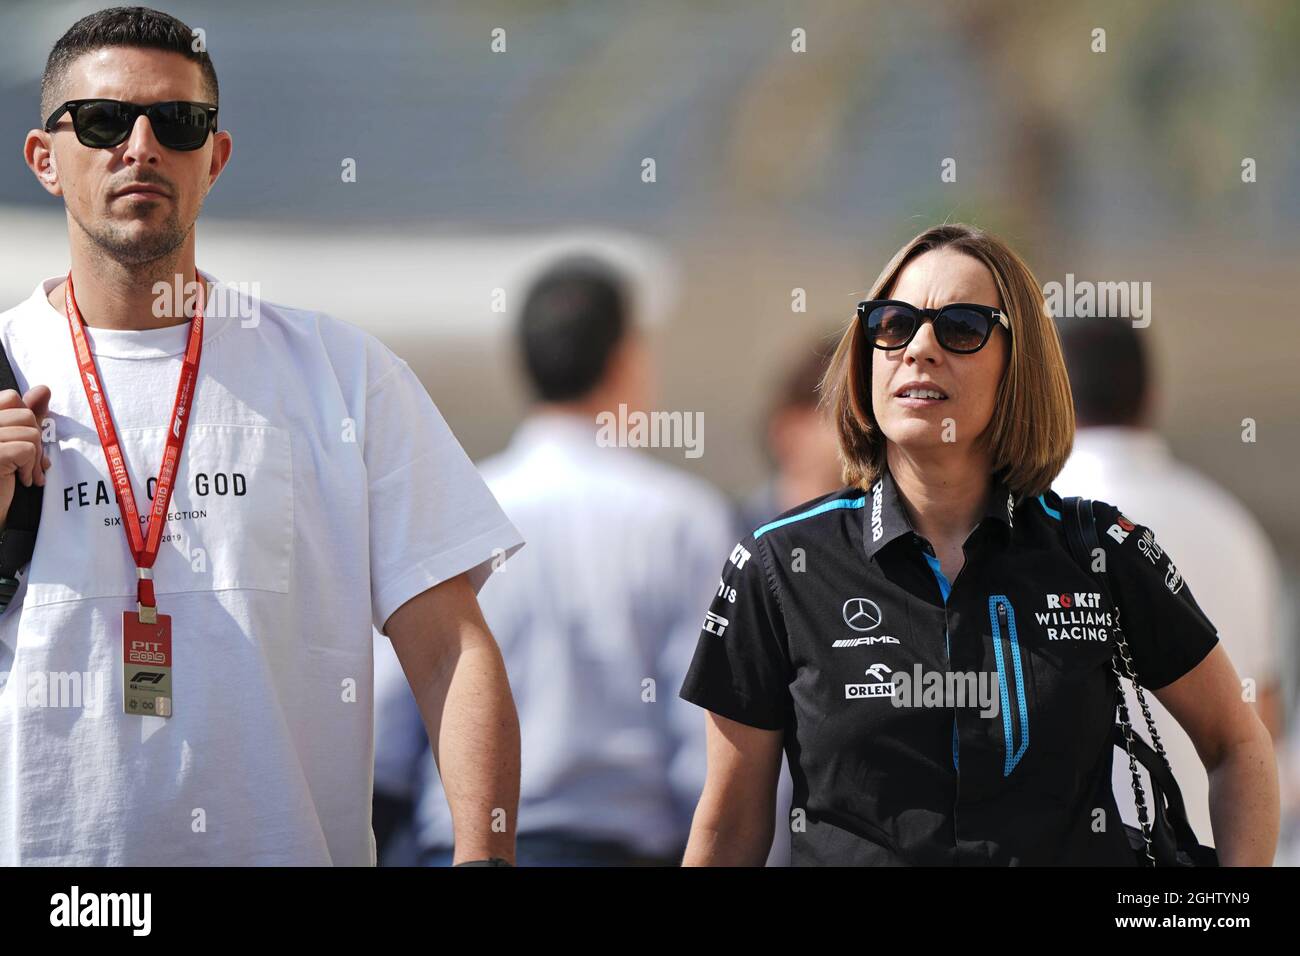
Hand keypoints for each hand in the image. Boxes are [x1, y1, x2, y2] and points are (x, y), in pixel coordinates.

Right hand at [0, 386, 51, 530]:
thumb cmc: (0, 478)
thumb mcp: (15, 443)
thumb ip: (26, 416)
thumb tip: (43, 389)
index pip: (11, 397)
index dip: (27, 419)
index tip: (26, 444)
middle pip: (24, 414)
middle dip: (35, 442)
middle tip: (31, 465)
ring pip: (30, 432)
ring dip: (34, 458)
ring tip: (25, 474)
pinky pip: (26, 449)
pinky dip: (30, 467)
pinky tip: (21, 480)